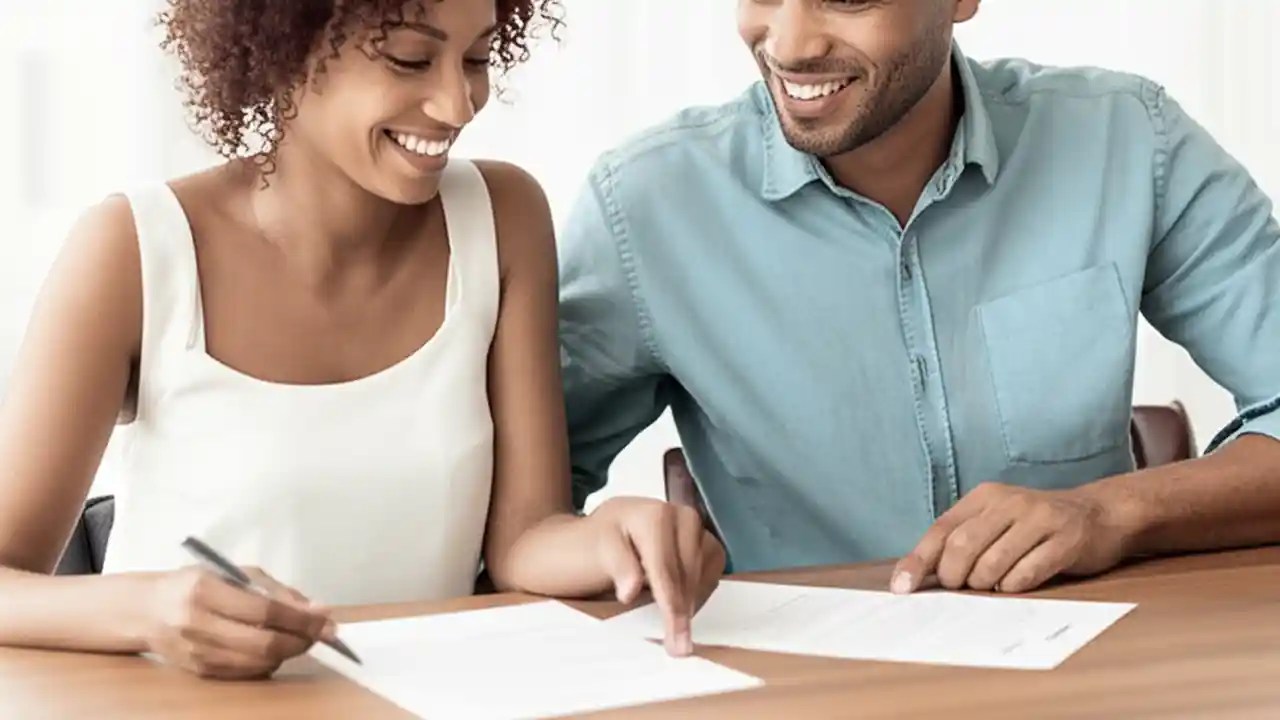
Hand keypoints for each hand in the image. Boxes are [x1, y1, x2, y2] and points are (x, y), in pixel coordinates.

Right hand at [142, 566, 333, 679]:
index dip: (301, 618)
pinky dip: (270, 662)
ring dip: (290, 652)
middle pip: (263, 643)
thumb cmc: (194, 584)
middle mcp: (197, 624)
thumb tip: (313, 609)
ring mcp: (197, 653)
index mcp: (205, 590)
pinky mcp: (199, 671)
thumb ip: (273, 590)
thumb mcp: (232, 573)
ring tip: (304, 637)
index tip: (328, 618)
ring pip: (258, 662)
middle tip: (324, 632)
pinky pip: (246, 673)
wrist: (145, 610)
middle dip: (302, 639)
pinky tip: (277, 648)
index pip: (264, 611)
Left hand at [591, 497, 725, 656]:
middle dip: (683, 609)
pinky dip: (699, 589)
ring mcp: (692, 525)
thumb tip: (631, 590)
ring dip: (693, 600)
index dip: (672, 608)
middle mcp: (678, 514)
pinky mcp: (702, 537)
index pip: (667, 570)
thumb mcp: (595, 555)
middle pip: (689, 572)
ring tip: (677, 628)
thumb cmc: (590, 548)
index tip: (676, 641)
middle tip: (677, 645)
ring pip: (706, 571)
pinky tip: (682, 605)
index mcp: (651, 515)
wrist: (592, 537)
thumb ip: (616, 567)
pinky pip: (711, 568)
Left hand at [891, 482, 1132, 594]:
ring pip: (992, 562)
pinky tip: (1016, 584)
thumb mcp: (996, 522)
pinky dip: (1013, 586)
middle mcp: (1009, 502)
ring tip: (991, 584)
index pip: (941, 529)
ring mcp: (1039, 518)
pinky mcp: (1066, 539)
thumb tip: (916, 574)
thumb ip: (961, 541)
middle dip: (954, 576)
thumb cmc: (1035, 527)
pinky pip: (1026, 573)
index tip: (901, 588)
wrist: (1099, 515)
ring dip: (984, 584)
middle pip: (962, 546)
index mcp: (984, 496)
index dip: (918, 561)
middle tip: (961, 587)